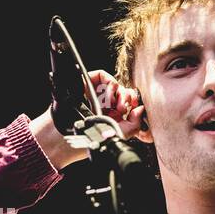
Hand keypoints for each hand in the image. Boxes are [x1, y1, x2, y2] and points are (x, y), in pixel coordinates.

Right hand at [31, 70, 149, 170]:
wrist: (73, 136)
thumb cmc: (93, 138)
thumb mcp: (119, 134)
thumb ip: (134, 124)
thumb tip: (140, 109)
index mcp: (114, 114)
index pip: (128, 102)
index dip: (133, 102)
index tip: (135, 107)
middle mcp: (106, 103)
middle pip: (122, 91)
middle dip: (126, 98)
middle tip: (122, 108)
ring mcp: (96, 94)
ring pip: (113, 83)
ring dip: (117, 91)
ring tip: (113, 104)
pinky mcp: (87, 84)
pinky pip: (101, 75)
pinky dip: (108, 81)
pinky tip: (108, 94)